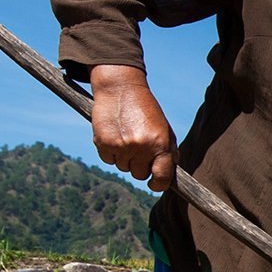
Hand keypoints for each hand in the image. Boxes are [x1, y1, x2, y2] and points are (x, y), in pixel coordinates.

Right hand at [90, 64, 176, 190]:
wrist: (120, 88)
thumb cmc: (145, 109)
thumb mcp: (163, 127)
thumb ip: (169, 151)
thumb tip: (169, 176)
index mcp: (160, 143)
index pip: (162, 177)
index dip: (158, 184)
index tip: (154, 183)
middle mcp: (141, 146)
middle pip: (140, 175)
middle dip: (140, 166)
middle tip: (139, 148)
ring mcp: (121, 146)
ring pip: (123, 168)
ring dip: (125, 158)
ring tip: (127, 137)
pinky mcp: (103, 143)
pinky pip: (108, 160)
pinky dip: (111, 153)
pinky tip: (115, 135)